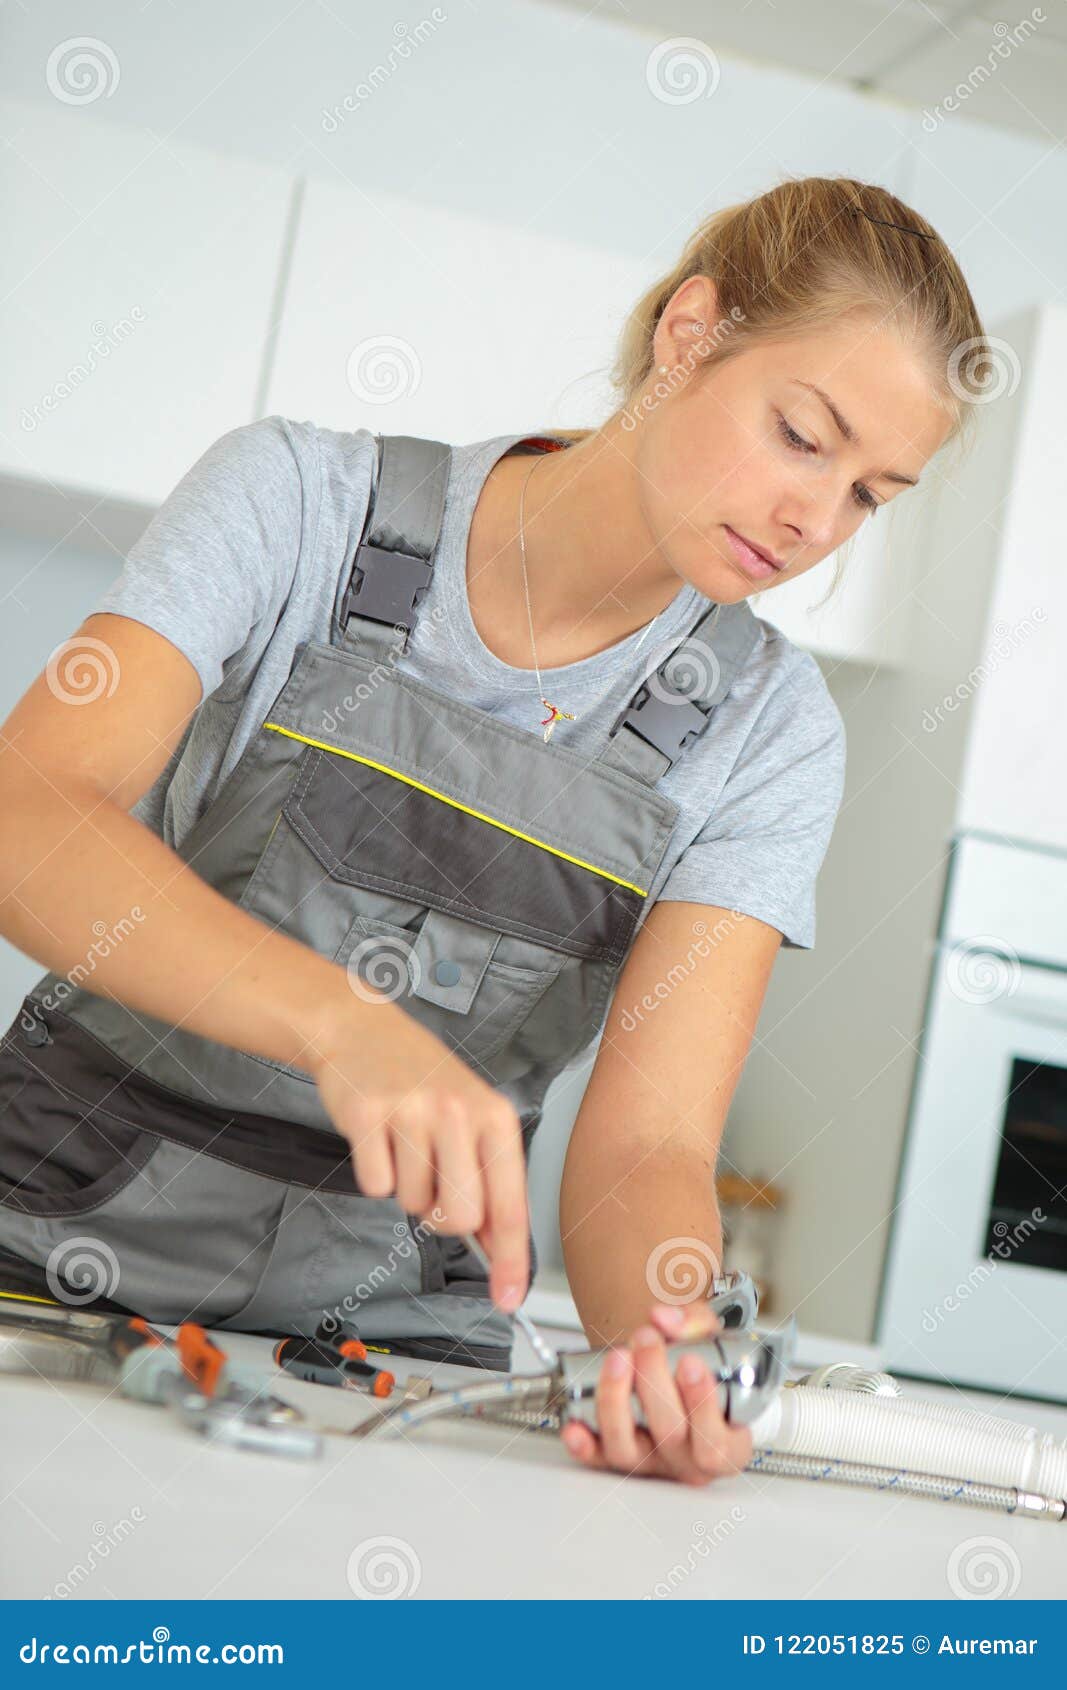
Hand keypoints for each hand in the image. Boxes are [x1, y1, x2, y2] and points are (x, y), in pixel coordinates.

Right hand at [308, 1000, 528, 1312]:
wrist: (363, 1032)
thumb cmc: (424, 1082)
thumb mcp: (471, 1119)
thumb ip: (487, 1180)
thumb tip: (497, 1251)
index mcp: (496, 1118)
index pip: (509, 1205)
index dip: (510, 1261)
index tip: (509, 1300)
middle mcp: (460, 1113)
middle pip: (459, 1218)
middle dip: (441, 1218)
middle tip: (431, 1184)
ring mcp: (413, 1112)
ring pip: (412, 1205)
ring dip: (405, 1189)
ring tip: (403, 1145)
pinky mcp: (368, 1115)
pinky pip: (375, 1186)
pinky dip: (374, 1174)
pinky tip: (379, 1139)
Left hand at [560, 1301, 753, 1484]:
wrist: (670, 1374)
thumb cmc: (697, 1368)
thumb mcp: (711, 1339)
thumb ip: (694, 1323)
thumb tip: (664, 1319)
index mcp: (724, 1442)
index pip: (718, 1444)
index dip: (703, 1404)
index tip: (689, 1362)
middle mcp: (686, 1459)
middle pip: (669, 1436)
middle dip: (654, 1383)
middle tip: (647, 1341)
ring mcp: (649, 1462)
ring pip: (627, 1449)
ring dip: (616, 1402)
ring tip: (617, 1359)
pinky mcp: (614, 1458)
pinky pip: (596, 1458)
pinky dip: (583, 1444)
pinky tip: (575, 1425)